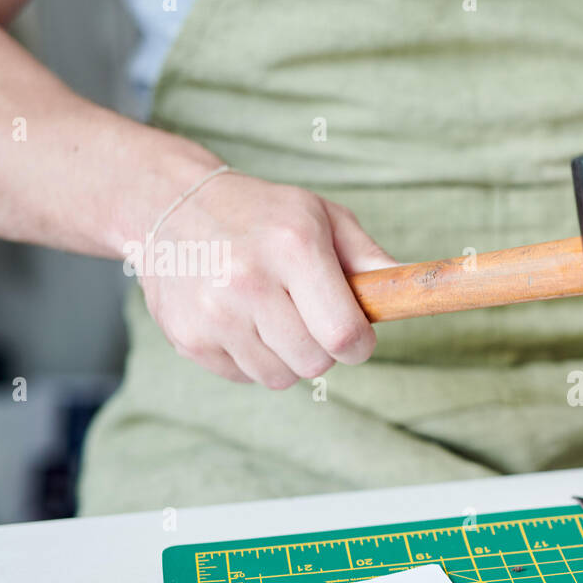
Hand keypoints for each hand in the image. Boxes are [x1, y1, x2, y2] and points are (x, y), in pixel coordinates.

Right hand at [137, 172, 395, 387]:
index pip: (344, 334)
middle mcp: (248, 280)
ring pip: (281, 377)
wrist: (169, 205)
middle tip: (310, 318)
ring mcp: (213, 312)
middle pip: (315, 364)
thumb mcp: (322, 217)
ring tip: (273, 315)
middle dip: (324, 350)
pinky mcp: (188, 337)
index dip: (360, 345)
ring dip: (288, 357)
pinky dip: (252, 358)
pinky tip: (241, 320)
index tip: (356, 335)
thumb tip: (412, 292)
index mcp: (293, 246)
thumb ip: (371, 260)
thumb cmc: (262, 214)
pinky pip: (245, 376)